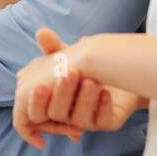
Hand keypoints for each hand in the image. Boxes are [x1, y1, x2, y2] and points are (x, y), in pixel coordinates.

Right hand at [13, 27, 143, 149]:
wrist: (121, 73)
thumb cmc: (87, 66)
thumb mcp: (69, 56)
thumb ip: (54, 48)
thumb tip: (41, 32)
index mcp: (50, 104)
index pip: (35, 112)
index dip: (36, 102)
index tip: (40, 85)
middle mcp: (66, 116)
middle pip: (56, 114)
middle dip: (61, 95)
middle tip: (69, 73)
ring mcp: (86, 120)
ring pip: (79, 118)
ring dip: (84, 99)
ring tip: (91, 81)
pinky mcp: (107, 123)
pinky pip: (103, 121)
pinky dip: (103, 107)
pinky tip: (106, 93)